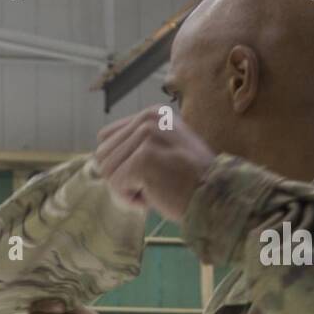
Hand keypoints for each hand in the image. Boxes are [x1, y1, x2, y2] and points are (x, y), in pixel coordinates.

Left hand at [95, 106, 215, 221]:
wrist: (215, 197)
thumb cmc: (189, 182)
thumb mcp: (164, 150)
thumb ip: (135, 146)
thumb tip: (97, 155)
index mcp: (153, 114)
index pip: (106, 140)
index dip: (122, 166)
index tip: (150, 172)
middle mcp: (149, 119)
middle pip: (103, 156)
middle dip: (122, 179)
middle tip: (154, 183)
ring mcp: (147, 136)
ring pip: (107, 171)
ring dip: (127, 190)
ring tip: (156, 188)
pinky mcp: (144, 157)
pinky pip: (116, 186)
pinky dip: (131, 199)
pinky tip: (156, 195)